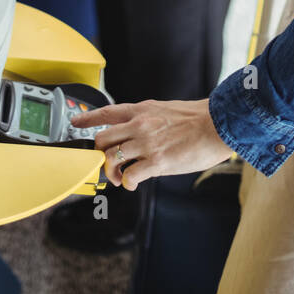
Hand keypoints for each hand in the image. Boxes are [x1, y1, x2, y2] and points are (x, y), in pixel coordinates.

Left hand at [71, 98, 233, 189]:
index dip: (87, 119)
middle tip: (106, 165)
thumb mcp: (165, 110)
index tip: (75, 123)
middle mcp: (139, 124)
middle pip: (102, 139)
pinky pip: (130, 176)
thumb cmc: (196, 119)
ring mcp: (146, 143)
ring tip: (120, 178)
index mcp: (141, 110)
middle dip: (99, 155)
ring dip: (111, 172)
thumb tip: (137, 136)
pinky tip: (133, 183)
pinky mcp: (156, 161)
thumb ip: (147, 120)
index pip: (106, 112)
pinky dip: (127, 183)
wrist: (217, 124)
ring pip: (111, 158)